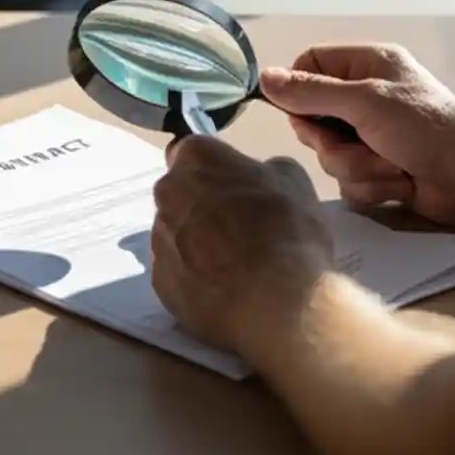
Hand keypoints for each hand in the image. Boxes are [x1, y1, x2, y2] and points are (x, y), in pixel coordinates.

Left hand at [151, 136, 332, 359]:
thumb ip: (266, 170)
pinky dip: (193, 276)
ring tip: (235, 266)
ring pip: (176, 233)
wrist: (275, 301)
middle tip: (240, 227)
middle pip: (180, 193)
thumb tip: (258, 177)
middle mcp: (167, 193)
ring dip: (197, 242)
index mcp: (196, 158)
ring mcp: (159, 239)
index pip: (195, 152)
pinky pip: (176, 270)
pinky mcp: (159, 282)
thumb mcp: (295, 182)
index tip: (238, 187)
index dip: (218, 169)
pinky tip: (223, 289)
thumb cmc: (288, 231)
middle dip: (203, 204)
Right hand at [259, 44, 454, 225]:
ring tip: (391, 166)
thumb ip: (312, 92)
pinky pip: (348, 181)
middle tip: (359, 142)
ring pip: (329, 155)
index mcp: (366, 65)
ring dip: (357, 167)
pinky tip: (400, 183)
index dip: (298, 92)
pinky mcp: (379, 168)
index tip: (302, 113)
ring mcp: (371, 135)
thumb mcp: (365, 102)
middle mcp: (366, 96)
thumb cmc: (427, 128)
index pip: (308, 66)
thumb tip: (264, 78)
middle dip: (334, 142)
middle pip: (312, 118)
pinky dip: (372, 185)